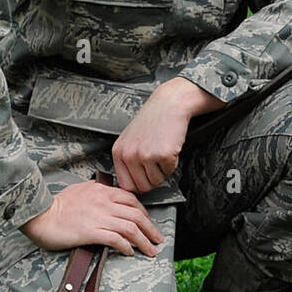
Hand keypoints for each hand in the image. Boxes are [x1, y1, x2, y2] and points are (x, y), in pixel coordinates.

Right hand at [20, 179, 163, 256]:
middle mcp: (104, 203)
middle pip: (137, 215)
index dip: (144, 213)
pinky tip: (130, 252)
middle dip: (151, 229)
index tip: (148, 223)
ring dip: (144, 241)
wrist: (40, 214)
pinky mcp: (91, 232)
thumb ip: (97, 190)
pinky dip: (126, 246)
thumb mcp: (80, 189)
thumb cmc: (57, 204)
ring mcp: (98, 217)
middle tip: (158, 240)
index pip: (132, 200)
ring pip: (130, 228)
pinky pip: (116, 239)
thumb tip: (107, 192)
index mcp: (102, 191)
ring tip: (150, 251)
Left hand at [112, 77, 223, 191]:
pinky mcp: (162, 154)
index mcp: (118, 152)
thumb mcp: (130, 140)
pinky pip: (169, 172)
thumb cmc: (152, 121)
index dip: (138, 183)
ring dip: (163, 170)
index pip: (126, 184)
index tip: (145, 177)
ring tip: (162, 152)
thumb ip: (128, 160)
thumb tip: (132, 184)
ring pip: (156, 181)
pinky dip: (173, 163)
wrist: (168, 105)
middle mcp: (129, 155)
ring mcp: (144, 155)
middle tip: (157, 163)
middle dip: (152, 179)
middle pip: (142, 187)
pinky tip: (169, 147)